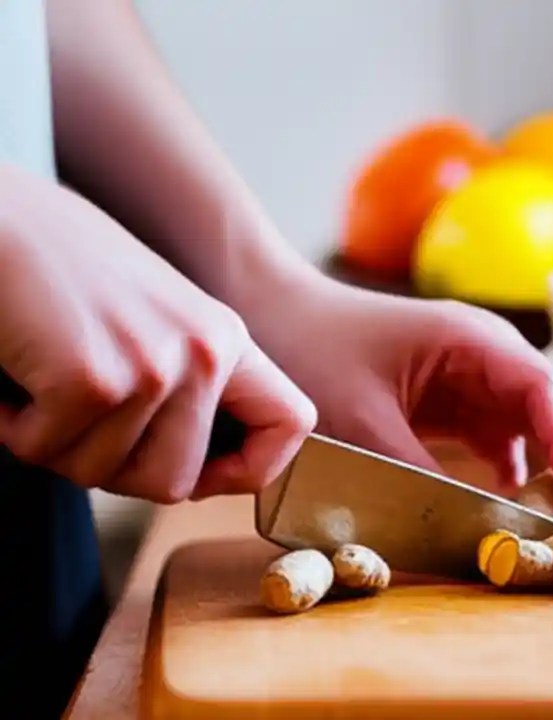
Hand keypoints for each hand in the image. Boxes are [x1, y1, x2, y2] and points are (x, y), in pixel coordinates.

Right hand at [0, 163, 315, 501]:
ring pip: (103, 475)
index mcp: (226, 338)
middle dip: (112, 470)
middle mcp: (204, 351)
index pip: (291, 425)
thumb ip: (186, 386)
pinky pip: (44, 451)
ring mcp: (153, 365)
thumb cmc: (59, 268)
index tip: (198, 475)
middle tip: (73, 420)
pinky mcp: (92, 379)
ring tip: (41, 383)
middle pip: (174, 483)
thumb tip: (195, 477)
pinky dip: (12, 427)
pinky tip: (12, 376)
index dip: (251, 470)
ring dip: (54, 444)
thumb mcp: (153, 321)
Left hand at [240, 277, 552, 509]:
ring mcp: (485, 383)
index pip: (550, 392)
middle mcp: (495, 359)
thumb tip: (464, 535)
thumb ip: (413, 476)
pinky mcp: (467, 409)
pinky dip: (521, 481)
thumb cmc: (312, 349)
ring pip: (552, 428)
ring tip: (539, 528)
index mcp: (476, 343)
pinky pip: (516, 446)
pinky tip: (504, 516)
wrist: (273, 314)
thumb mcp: (358, 421)